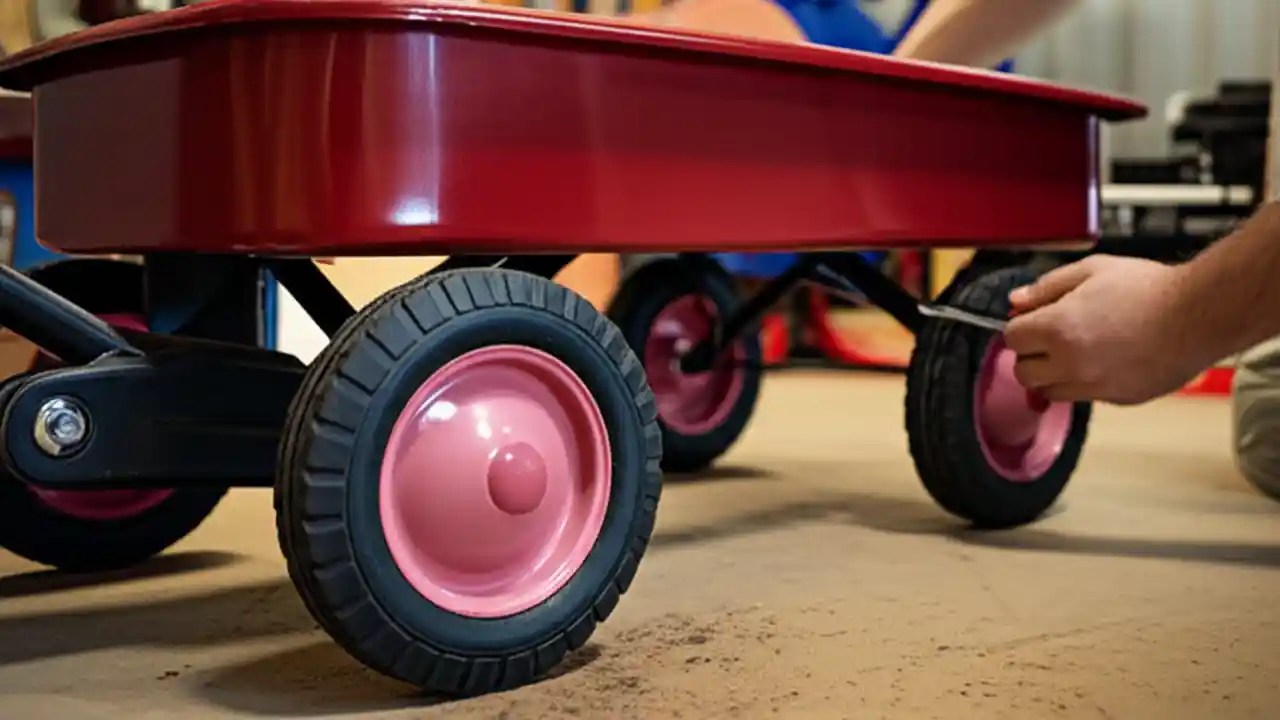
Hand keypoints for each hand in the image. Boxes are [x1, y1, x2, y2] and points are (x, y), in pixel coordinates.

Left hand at [1004, 255, 1200, 404]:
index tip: (1035, 319)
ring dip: (1053, 374)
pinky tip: (1106, 360)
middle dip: (1031, 355)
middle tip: (1052, 338)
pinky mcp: (1117, 399)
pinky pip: (1084, 396)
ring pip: (1050, 392)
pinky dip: (1084, 383)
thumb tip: (1015, 303)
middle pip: (1024, 373)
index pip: (1011, 339)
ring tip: (1078, 350)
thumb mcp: (1092, 271)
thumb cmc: (1147, 287)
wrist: (1199, 315)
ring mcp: (1094, 386)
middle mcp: (1070, 364)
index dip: (1021, 327)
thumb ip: (1047, 287)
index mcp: (1057, 329)